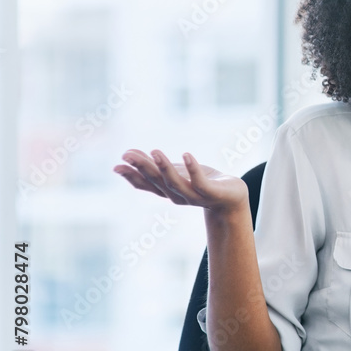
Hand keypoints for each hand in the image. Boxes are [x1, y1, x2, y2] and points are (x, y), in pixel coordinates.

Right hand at [113, 149, 247, 213]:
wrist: (233, 198)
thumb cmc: (202, 183)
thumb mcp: (177, 173)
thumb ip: (157, 166)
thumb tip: (128, 153)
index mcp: (167, 191)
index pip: (146, 184)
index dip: (131, 176)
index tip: (117, 165)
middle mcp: (178, 196)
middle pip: (157, 182)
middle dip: (142, 168)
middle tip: (127, 154)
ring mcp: (195, 196)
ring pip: (176, 183)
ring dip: (164, 168)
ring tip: (155, 151)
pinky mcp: (212, 193)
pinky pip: (201, 182)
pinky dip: (193, 169)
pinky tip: (186, 155)